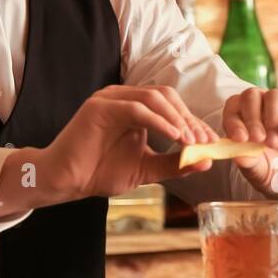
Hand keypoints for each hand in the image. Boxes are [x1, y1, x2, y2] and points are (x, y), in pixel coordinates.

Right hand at [31, 85, 218, 204]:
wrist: (66, 182)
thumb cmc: (100, 172)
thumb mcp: (146, 169)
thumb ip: (174, 163)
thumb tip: (207, 162)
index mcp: (133, 107)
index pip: (171, 105)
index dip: (192, 121)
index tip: (211, 142)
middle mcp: (123, 97)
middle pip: (166, 96)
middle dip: (188, 118)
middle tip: (204, 141)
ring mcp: (110, 99)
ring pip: (154, 98)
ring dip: (177, 119)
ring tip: (191, 141)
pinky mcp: (100, 107)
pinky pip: (136, 108)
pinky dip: (158, 120)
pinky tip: (173, 136)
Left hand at [221, 88, 277, 205]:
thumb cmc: (274, 171)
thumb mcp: (258, 171)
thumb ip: (248, 162)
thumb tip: (237, 156)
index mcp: (244, 117)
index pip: (233, 107)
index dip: (233, 120)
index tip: (239, 138)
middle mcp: (263, 107)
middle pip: (251, 95)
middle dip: (252, 118)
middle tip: (257, 139)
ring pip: (273, 95)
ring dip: (271, 118)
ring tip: (273, 142)